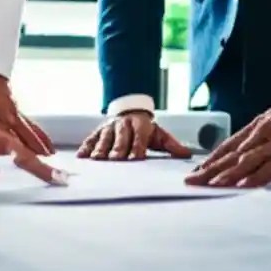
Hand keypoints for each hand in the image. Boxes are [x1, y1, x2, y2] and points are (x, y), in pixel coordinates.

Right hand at [76, 111, 191, 160]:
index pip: (139, 137)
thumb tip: (187, 155)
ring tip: (97, 159)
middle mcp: (123, 125)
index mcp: (140, 125)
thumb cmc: (145, 128)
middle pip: (120, 138)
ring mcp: (109, 128)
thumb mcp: (160, 134)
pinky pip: (91, 139)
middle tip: (115, 159)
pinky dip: (86, 147)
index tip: (135, 158)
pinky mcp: (98, 131)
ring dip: (100, 148)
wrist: (130, 111)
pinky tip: (82, 156)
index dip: (137, 147)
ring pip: (104, 138)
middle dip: (118, 148)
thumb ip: (172, 146)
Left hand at [185, 89, 270, 187]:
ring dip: (227, 174)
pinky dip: (258, 176)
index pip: (233, 143)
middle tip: (190, 181)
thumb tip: (264, 144)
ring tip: (207, 185)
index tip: (198, 169)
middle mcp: (269, 129)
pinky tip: (243, 185)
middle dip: (211, 169)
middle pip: (234, 153)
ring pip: (249, 160)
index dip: (214, 157)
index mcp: (266, 123)